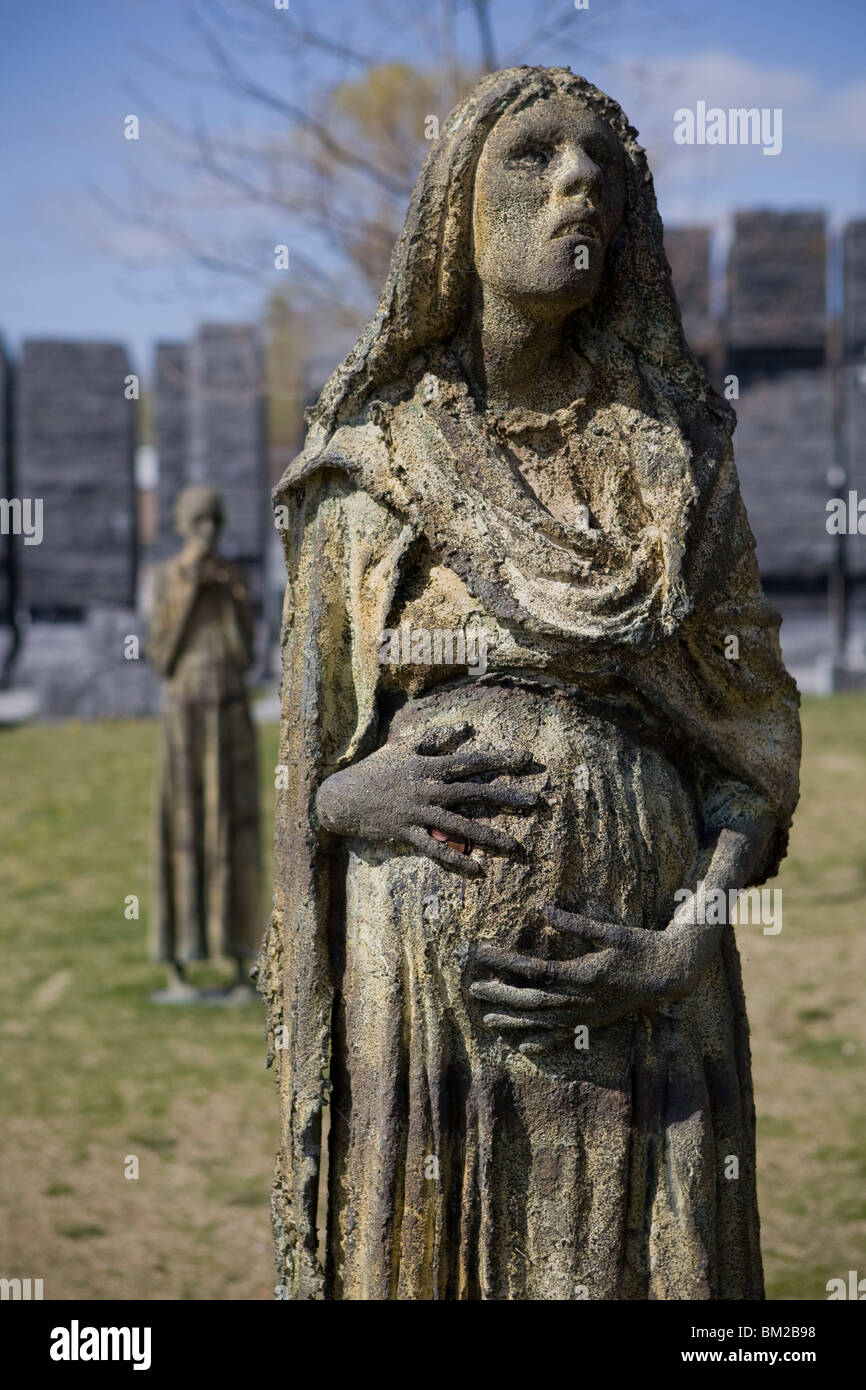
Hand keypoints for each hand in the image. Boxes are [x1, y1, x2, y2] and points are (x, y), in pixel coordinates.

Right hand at [314, 722, 541, 875]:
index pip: (471, 760)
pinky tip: (477, 870)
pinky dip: (456, 860)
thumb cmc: (374, 769)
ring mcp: (418, 814)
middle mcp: (427, 789)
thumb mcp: (404, 747)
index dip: (500, 759)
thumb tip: (466, 726)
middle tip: (535, 801)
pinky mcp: (407, 834)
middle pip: (474, 792)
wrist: (341, 797)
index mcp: (429, 766)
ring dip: (488, 835)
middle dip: (506, 796)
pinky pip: (436, 850)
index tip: (526, 759)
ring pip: (460, 825)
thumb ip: (437, 739)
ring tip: (514, 845)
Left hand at [469, 904, 706, 1050]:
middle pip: (534, 1001)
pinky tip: (523, 1047)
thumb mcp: (611, 931)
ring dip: (515, 1021)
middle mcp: (584, 1000)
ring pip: (545, 1022)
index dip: (507, 964)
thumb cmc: (640, 946)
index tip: (483, 954)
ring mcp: (589, 1015)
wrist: (670, 974)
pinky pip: (564, 1037)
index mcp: (585, 974)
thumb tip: (544, 909)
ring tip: (488, 1020)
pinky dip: (543, 1042)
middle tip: (474, 989)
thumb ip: (575, 924)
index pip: (536, 971)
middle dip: (502, 996)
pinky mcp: (594, 1023)